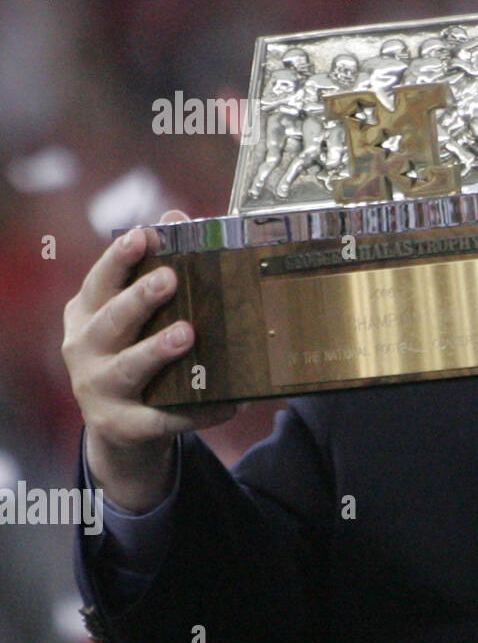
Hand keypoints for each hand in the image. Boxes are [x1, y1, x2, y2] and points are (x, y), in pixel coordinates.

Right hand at [62, 210, 238, 511]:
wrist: (120, 429)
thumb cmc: (132, 351)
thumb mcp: (133, 313)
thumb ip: (152, 267)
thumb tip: (176, 213)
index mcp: (87, 315)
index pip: (100, 281)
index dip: (119, 258)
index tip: (142, 235)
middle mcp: (84, 350)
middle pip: (110, 321)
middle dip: (138, 299)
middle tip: (170, 279)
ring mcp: (100, 390)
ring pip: (128, 368)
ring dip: (156, 350)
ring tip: (187, 334)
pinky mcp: (125, 426)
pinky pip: (165, 419)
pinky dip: (198, 411)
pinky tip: (229, 403)